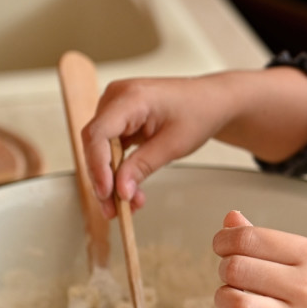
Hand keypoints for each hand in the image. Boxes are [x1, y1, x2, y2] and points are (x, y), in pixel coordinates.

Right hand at [82, 76, 228, 217]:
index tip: (106, 192)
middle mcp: (117, 97)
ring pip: (100, 150)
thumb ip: (143, 166)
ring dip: (112, 179)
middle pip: (95, 144)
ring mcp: (116, 106)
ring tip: (129, 204)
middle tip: (115, 209)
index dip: (97, 166)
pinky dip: (119, 170)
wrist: (211, 101)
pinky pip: (111, 148)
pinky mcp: (120, 118)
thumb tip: (120, 190)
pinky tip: (129, 189)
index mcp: (131, 97)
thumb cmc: (198, 112)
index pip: (98, 133)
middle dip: (104, 180)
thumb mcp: (173, 144)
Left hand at [213, 211, 306, 307]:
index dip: (225, 240)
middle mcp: (305, 287)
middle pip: (237, 269)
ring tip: (231, 295)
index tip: (223, 244)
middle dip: (224, 267)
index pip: (251, 239)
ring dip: (222, 298)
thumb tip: (231, 221)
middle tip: (232, 271)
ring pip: (236, 305)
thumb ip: (271, 241)